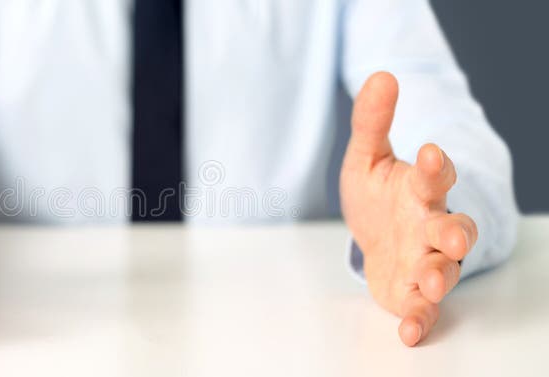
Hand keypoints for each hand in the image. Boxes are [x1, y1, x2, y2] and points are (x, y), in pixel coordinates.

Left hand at [340, 72, 477, 345]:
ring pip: (444, 269)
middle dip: (455, 233)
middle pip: (454, 228)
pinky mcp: (413, 291)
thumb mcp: (366, 158)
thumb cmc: (378, 195)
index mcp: (421, 189)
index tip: (427, 153)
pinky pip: (423, 308)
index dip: (434, 165)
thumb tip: (380, 75)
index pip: (435, 175)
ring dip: (439, 277)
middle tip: (451, 236)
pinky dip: (420, 319)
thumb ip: (372, 123)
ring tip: (430, 283)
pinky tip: (409, 332)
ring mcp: (426, 260)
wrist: (375, 236)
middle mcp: (431, 225)